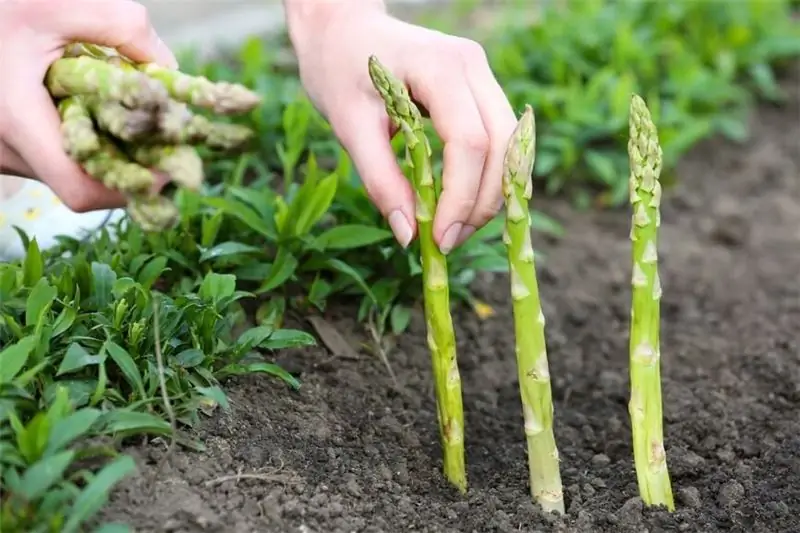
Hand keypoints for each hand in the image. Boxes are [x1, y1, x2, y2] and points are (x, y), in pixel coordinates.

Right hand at [0, 0, 176, 211]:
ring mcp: (5, 153)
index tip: (170, 161)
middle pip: (86, 184)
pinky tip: (100, 107)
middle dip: (132, 165)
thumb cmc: (0, 8)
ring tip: (132, 114)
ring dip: (111, 150)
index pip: (83, 190)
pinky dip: (89, 139)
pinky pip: (58, 156)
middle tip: (164, 135)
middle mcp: (7, 151)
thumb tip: (169, 67)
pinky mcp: (9, 147)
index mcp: (18, 122)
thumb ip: (120, 25)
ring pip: (73, 171)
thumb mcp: (56, 3)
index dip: (134, 186)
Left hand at [288, 3, 516, 252]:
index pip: (469, 142)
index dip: (461, 197)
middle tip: (449, 241)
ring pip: (509, 147)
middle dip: (482, 203)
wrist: (341, 29)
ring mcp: (482, 74)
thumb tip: (409, 235)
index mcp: (439, 66)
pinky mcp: (481, 89)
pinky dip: (488, 178)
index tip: (440, 238)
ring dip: (490, 194)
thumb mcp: (348, 126)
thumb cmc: (337, 68)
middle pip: (501, 147)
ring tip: (455, 228)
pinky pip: (500, 141)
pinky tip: (464, 205)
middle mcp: (472, 65)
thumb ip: (380, 180)